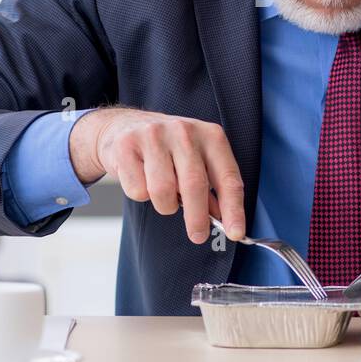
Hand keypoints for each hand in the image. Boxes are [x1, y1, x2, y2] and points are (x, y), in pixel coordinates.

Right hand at [69, 108, 246, 243]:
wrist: (124, 126)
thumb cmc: (167, 148)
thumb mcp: (196, 160)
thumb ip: (210, 187)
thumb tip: (221, 219)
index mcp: (209, 135)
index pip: (228, 177)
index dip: (233, 209)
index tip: (236, 233)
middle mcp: (184, 131)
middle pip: (195, 185)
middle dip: (197, 218)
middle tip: (198, 236)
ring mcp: (154, 136)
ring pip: (163, 191)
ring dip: (164, 205)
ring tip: (162, 194)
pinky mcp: (127, 145)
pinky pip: (138, 190)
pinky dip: (140, 195)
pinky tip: (140, 178)